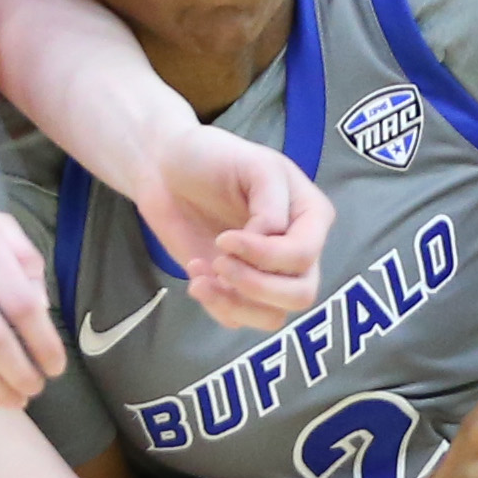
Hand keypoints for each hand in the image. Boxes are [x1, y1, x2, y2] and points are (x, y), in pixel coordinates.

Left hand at [137, 120, 332, 332]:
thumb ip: (272, 204)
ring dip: (236, 303)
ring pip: (274, 317)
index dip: (265, 255)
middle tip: (219, 262)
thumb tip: (268, 242)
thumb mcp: (255, 164)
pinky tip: (197, 275)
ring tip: (203, 277)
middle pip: (301, 295)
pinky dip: (216, 305)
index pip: (303, 255)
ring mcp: (268, 274)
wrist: (167, 169)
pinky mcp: (236, 290)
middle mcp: (297, 250)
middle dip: (256, 286)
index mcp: (310, 217)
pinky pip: (239, 320)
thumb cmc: (214, 157)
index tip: (226, 238)